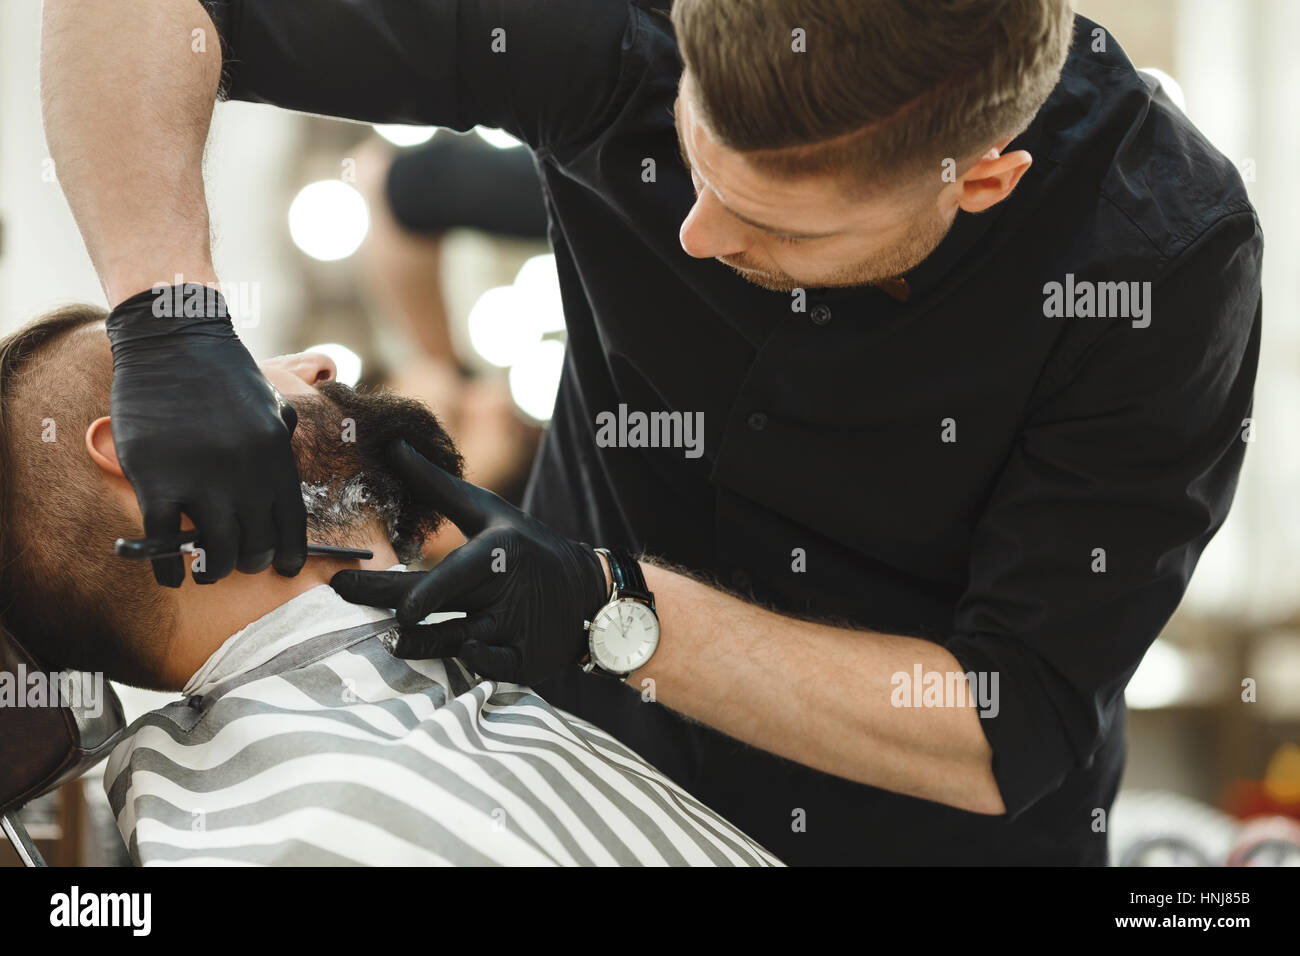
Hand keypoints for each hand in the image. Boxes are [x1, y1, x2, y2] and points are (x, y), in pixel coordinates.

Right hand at [107, 285, 306, 585]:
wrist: (173, 341)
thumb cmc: (223, 372)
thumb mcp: (271, 405)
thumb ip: (281, 443)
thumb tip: (285, 478)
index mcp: (276, 457)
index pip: (291, 524)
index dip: (288, 554)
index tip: (284, 569)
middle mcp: (246, 474)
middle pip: (257, 544)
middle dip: (250, 562)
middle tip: (239, 563)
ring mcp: (202, 479)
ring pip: (218, 550)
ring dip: (214, 569)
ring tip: (207, 570)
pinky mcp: (158, 480)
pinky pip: (166, 541)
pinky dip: (169, 566)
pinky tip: (171, 575)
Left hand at [329, 439, 608, 683]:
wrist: (585, 590)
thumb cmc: (524, 545)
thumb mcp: (488, 511)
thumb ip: (437, 486)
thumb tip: (394, 446)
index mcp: (497, 554)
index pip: (454, 579)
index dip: (425, 596)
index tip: (399, 612)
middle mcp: (507, 595)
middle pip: (442, 613)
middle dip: (396, 615)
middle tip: (347, 602)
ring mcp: (516, 631)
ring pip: (458, 645)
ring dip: (422, 647)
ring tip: (394, 640)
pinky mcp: (523, 662)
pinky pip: (486, 669)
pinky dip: (473, 664)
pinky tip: (460, 653)